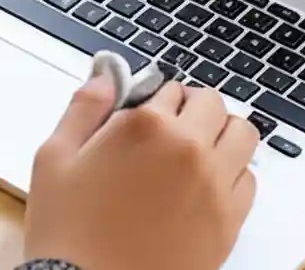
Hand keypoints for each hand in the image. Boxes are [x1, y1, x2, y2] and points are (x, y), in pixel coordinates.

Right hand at [24, 74, 259, 269]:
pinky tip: (204, 185)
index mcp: (144, 125)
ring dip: (221, 133)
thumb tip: (106, 75)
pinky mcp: (229, 221)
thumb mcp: (54, 157)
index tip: (142, 114)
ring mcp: (214, 185)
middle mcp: (188, 148)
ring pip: (243, 134)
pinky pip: (249, 179)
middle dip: (191, 107)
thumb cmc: (68, 230)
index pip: (169, 86)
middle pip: (212, 102)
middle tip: (169, 127)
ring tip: (195, 151)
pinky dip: (232, 173)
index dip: (153, 98)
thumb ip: (84, 107)